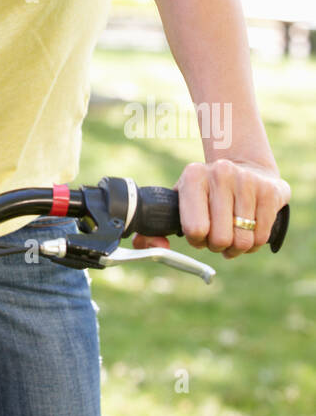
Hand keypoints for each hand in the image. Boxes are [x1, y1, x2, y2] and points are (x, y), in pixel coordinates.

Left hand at [133, 158, 290, 259]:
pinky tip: (250, 228)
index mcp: (192, 176)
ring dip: (237, 247)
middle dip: (217, 246)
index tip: (199, 233)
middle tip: (218, 237)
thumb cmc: (207, 193)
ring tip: (233, 233)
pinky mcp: (270, 191)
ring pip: (242, 241)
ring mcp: (247, 180)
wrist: (247, 167)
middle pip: (219, 239)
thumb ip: (153, 228)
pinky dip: (254, 242)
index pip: (194, 229)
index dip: (197, 240)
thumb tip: (145, 246)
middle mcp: (220, 173)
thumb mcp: (180, 201)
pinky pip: (261, 237)